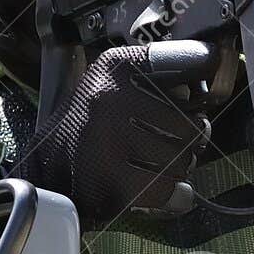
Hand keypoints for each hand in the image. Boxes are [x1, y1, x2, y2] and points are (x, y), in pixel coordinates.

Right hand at [13, 40, 216, 220]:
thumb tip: (209, 81)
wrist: (44, 170)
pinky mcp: (111, 180)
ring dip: (178, 168)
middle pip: (192, 124)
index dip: (207, 71)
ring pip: (182, 159)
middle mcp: (112, 98)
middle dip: (191, 140)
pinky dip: (172, 194)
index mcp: (117, 67)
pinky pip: (168, 189)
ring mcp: (110, 139)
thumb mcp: (113, 84)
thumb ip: (158, 78)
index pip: (192, 59)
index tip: (205, 84)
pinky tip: (158, 187)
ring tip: (158, 165)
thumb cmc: (88, 128)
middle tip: (176, 143)